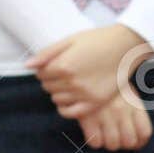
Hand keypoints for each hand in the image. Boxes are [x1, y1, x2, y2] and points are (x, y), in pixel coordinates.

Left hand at [28, 24, 150, 116]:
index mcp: (63, 65)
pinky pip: (71, 113)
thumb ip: (47, 53)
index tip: (55, 64)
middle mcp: (72, 82)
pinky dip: (66, 108)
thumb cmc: (98, 39)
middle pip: (48, 87)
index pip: (41, 74)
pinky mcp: (95, 102)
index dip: (45, 69)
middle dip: (52, 79)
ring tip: (71, 82)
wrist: (126, 46)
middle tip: (65, 72)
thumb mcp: (71, 40)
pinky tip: (71, 98)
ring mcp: (84, 94)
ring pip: (57, 99)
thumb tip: (27, 65)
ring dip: (60, 92)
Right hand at [75, 90, 152, 151]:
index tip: (134, 142)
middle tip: (117, 138)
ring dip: (109, 143)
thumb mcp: (128, 92)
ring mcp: (105, 115)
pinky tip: (94, 131)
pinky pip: (95, 142)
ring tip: (105, 134)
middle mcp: (122, 110)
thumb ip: (135, 112)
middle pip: (129, 141)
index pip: (144, 132)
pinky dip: (95, 140)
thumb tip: (139, 138)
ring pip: (112, 144)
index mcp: (134, 103)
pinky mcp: (87, 118)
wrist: (86, 69)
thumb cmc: (109, 85)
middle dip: (123, 143)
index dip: (140, 141)